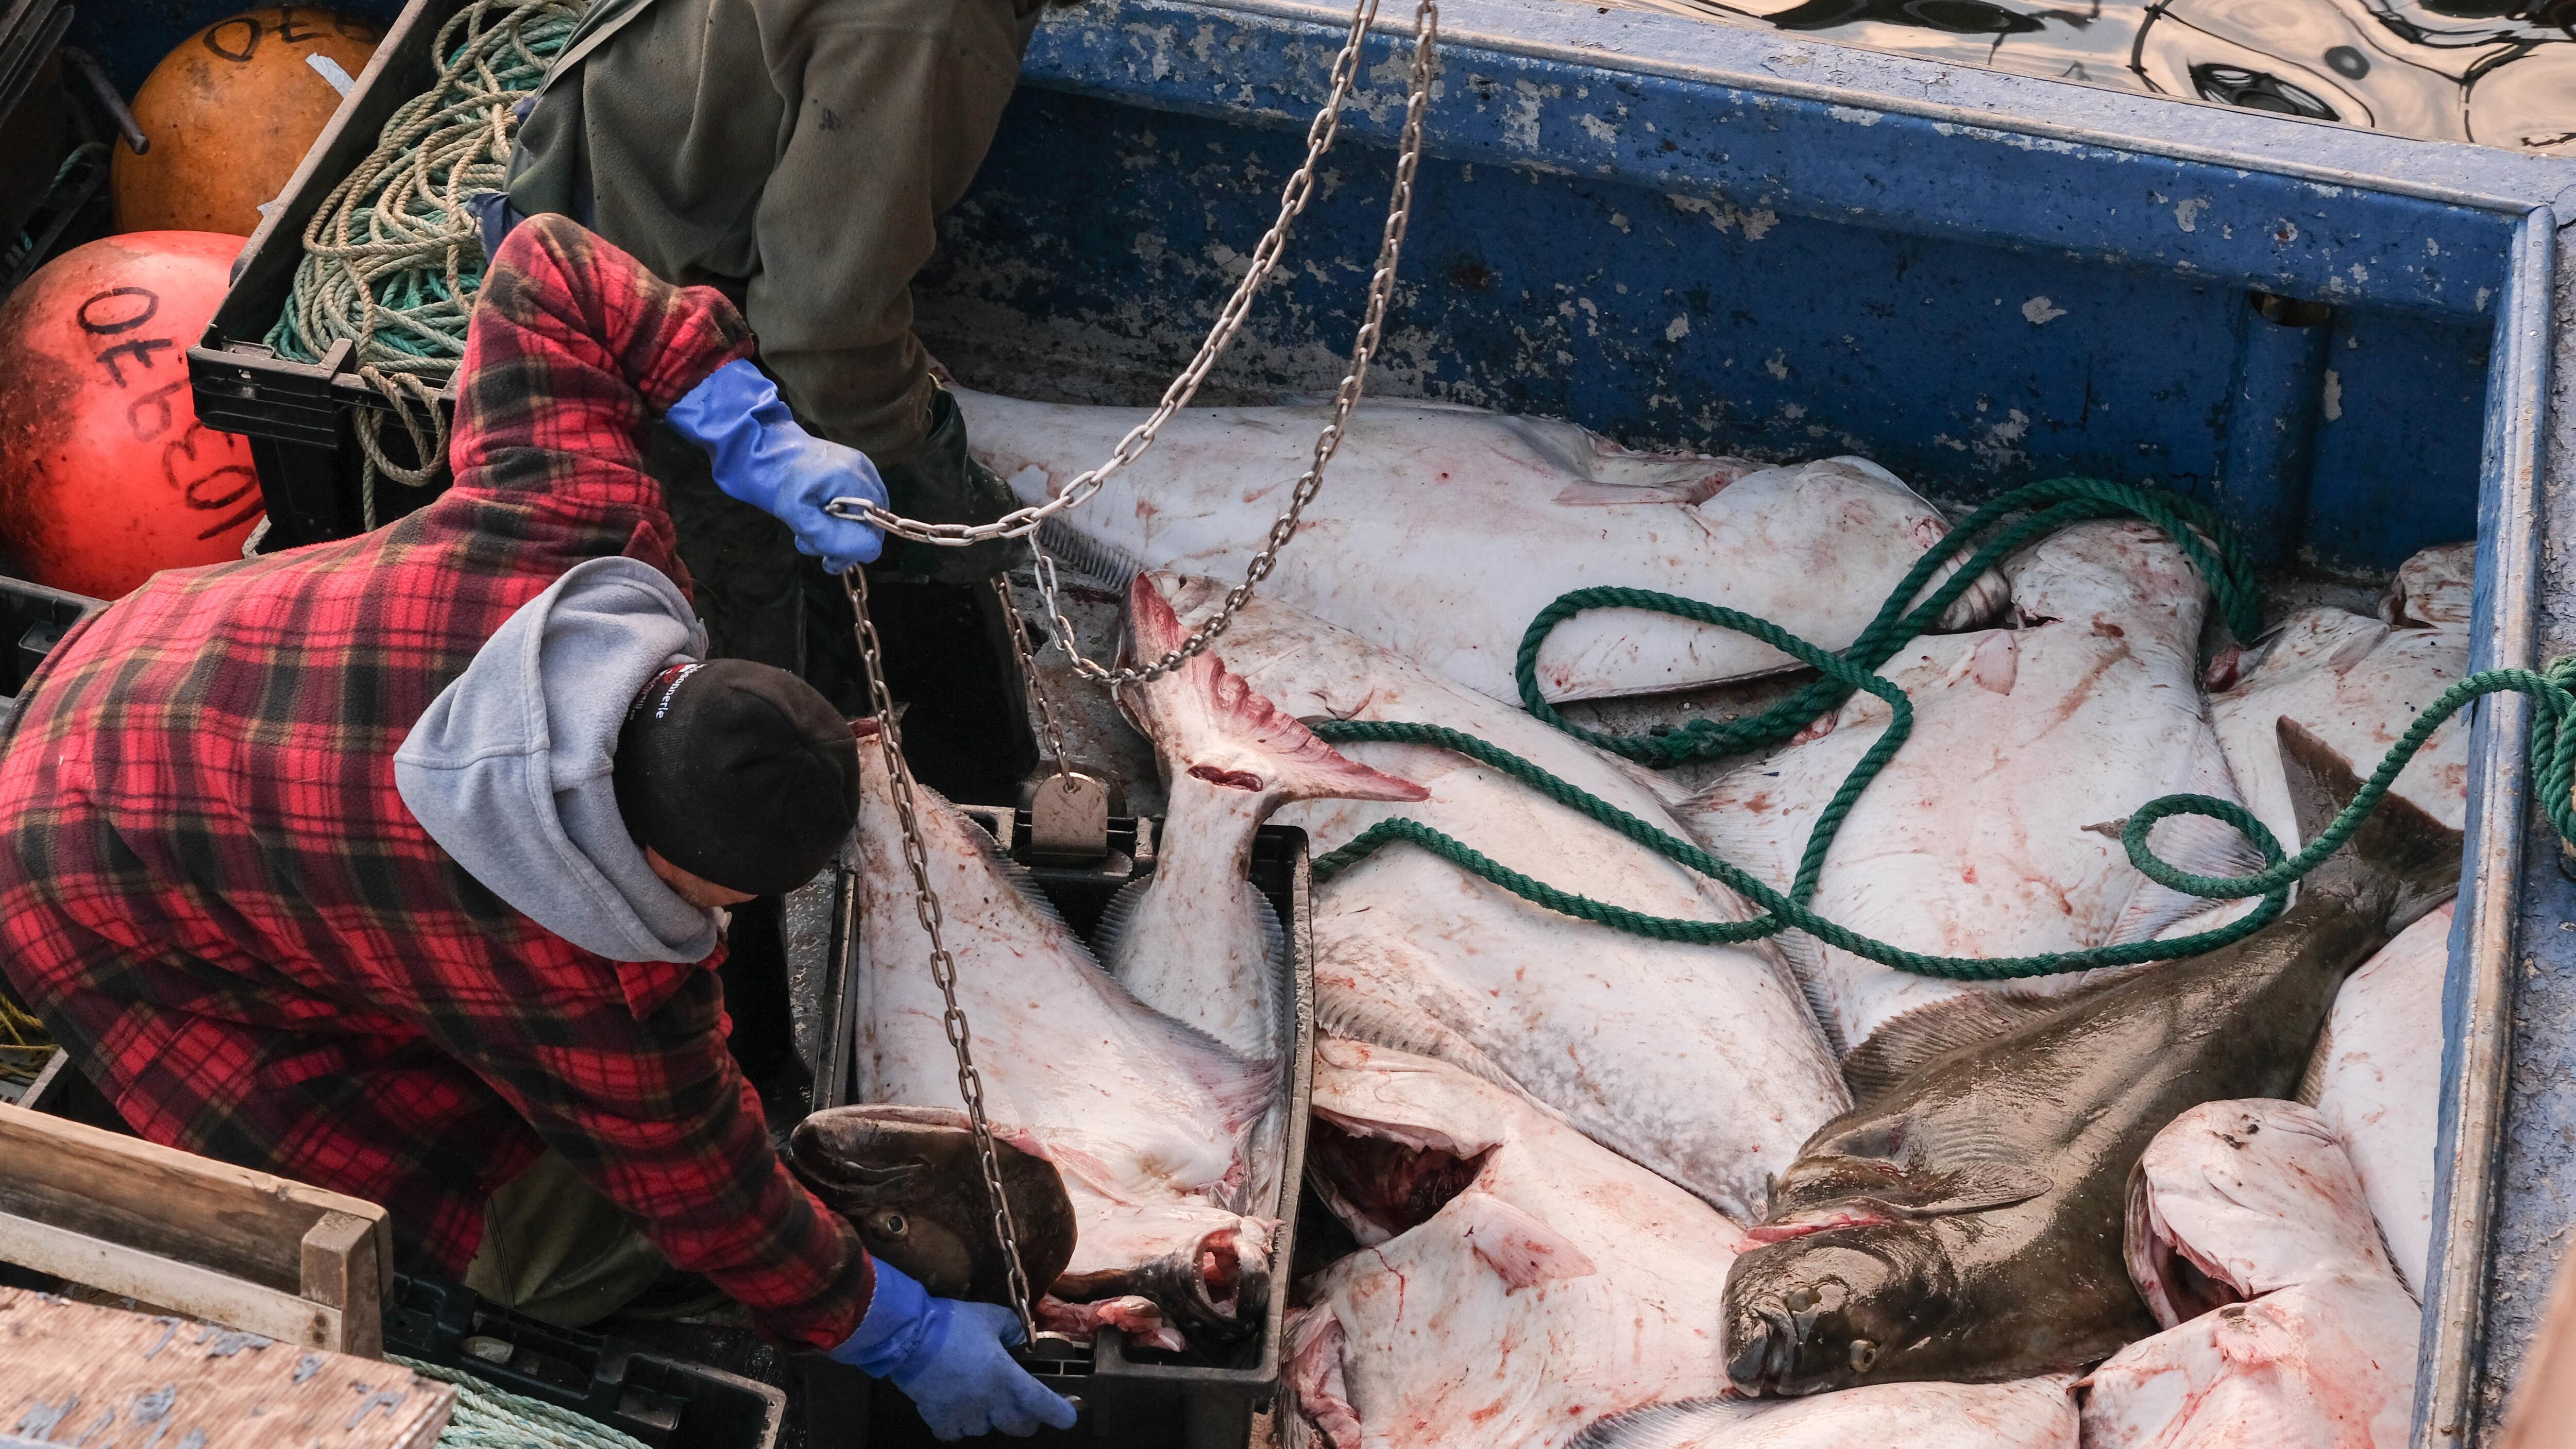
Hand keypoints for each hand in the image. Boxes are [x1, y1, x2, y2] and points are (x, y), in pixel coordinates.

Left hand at [666, 358, 885, 572]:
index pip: (872, 536)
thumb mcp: (797, 515)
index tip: (823, 555)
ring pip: (866, 518)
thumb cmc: (771, 480)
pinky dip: (841, 515)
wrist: (758, 446)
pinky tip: (819, 511)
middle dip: (842, 541)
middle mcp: (864, 470)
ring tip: (810, 524)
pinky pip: (860, 504)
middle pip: (872, 528)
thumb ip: (833, 537)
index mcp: (852, 480)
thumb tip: (869, 553)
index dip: (848, 551)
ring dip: (839, 531)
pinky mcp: (856, 465)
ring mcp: (862, 465)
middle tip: (809, 538)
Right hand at [831, 1260, 1078, 1440]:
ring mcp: (964, 1414)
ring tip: (981, 1398)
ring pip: (986, 1428)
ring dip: (989, 1417)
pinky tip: (957, 1409)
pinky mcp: (939, 1419)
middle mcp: (989, 1402)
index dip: (1060, 1413)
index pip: (1042, 1403)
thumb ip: (1013, 1329)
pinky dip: (959, 1424)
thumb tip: (1022, 1339)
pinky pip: (955, 1432)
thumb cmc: (952, 1324)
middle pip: (1019, 1426)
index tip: (1069, 1417)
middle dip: (1026, 1419)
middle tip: (1022, 1406)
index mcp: (1006, 1377)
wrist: (910, 1336)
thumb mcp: (990, 1316)